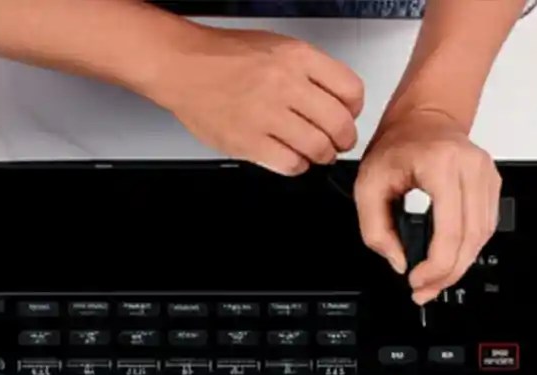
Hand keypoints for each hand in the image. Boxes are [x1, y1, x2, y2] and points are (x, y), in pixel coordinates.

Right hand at [152, 28, 363, 175]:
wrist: (182, 65)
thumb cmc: (225, 56)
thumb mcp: (278, 46)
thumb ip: (310, 72)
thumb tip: (338, 102)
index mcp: (298, 57)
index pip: (351, 91)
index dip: (354, 110)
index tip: (348, 116)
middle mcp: (286, 84)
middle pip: (340, 124)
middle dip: (344, 139)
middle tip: (337, 142)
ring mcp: (267, 115)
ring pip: (318, 148)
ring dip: (321, 155)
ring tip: (314, 152)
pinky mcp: (249, 141)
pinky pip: (290, 164)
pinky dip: (297, 165)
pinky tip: (291, 157)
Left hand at [355, 108, 500, 303]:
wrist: (423, 118)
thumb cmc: (398, 145)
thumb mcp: (368, 185)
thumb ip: (376, 229)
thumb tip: (399, 261)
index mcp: (441, 165)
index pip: (450, 230)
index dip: (436, 266)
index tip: (416, 280)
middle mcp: (471, 168)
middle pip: (471, 239)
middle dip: (447, 274)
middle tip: (425, 290)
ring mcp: (487, 175)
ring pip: (483, 237)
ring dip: (459, 265)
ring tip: (434, 280)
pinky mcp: (492, 183)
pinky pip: (486, 227)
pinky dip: (468, 248)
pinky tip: (449, 258)